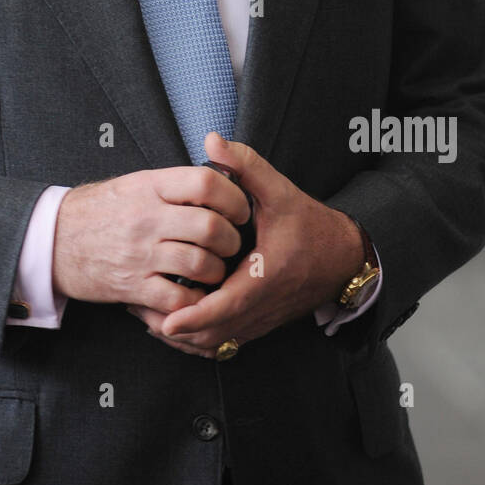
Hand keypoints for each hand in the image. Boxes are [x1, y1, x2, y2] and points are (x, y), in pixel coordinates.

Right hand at [52, 164, 250, 317]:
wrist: (52, 240)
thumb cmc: (99, 210)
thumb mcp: (133, 184)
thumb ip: (173, 184)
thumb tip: (220, 180)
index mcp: (150, 186)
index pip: (205, 183)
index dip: (233, 197)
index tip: (239, 209)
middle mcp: (147, 218)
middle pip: (210, 227)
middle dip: (232, 239)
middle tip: (232, 244)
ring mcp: (140, 254)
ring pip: (200, 264)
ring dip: (217, 271)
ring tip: (215, 269)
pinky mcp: (132, 286)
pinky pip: (178, 299)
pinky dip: (195, 300)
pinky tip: (195, 294)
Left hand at [125, 132, 363, 357]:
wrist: (341, 257)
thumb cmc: (310, 224)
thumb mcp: (279, 190)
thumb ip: (246, 165)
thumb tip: (212, 140)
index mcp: (266, 276)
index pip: (226, 307)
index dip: (195, 316)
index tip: (167, 320)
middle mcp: (263, 306)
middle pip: (215, 335)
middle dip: (178, 331)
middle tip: (142, 315)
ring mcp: (262, 320)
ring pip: (219, 344)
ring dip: (186, 338)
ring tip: (151, 320)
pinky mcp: (260, 324)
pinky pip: (226, 342)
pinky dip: (201, 339)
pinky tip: (178, 326)